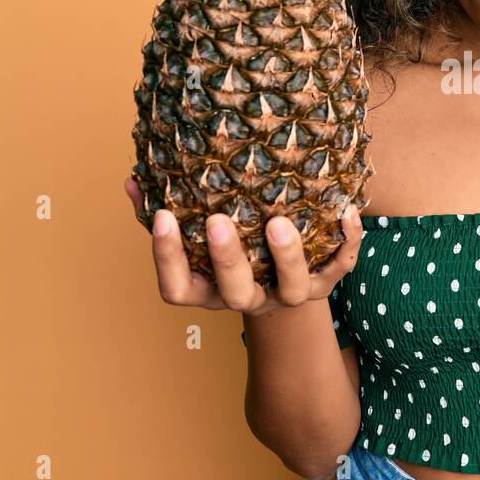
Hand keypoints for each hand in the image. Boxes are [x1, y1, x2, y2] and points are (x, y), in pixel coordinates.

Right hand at [123, 176, 362, 316]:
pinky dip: (346, 242)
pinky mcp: (324, 283)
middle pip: (235, 292)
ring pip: (292, 290)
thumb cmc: (231, 252)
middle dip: (226, 258)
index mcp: (209, 289)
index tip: (164, 216)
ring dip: (287, 256)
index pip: (177, 288)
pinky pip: (340, 267)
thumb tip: (133, 182)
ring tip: (278, 221)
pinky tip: (345, 210)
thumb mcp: (195, 240)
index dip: (167, 258)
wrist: (281, 282)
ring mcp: (287, 294)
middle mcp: (248, 297)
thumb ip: (162, 215)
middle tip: (218, 220)